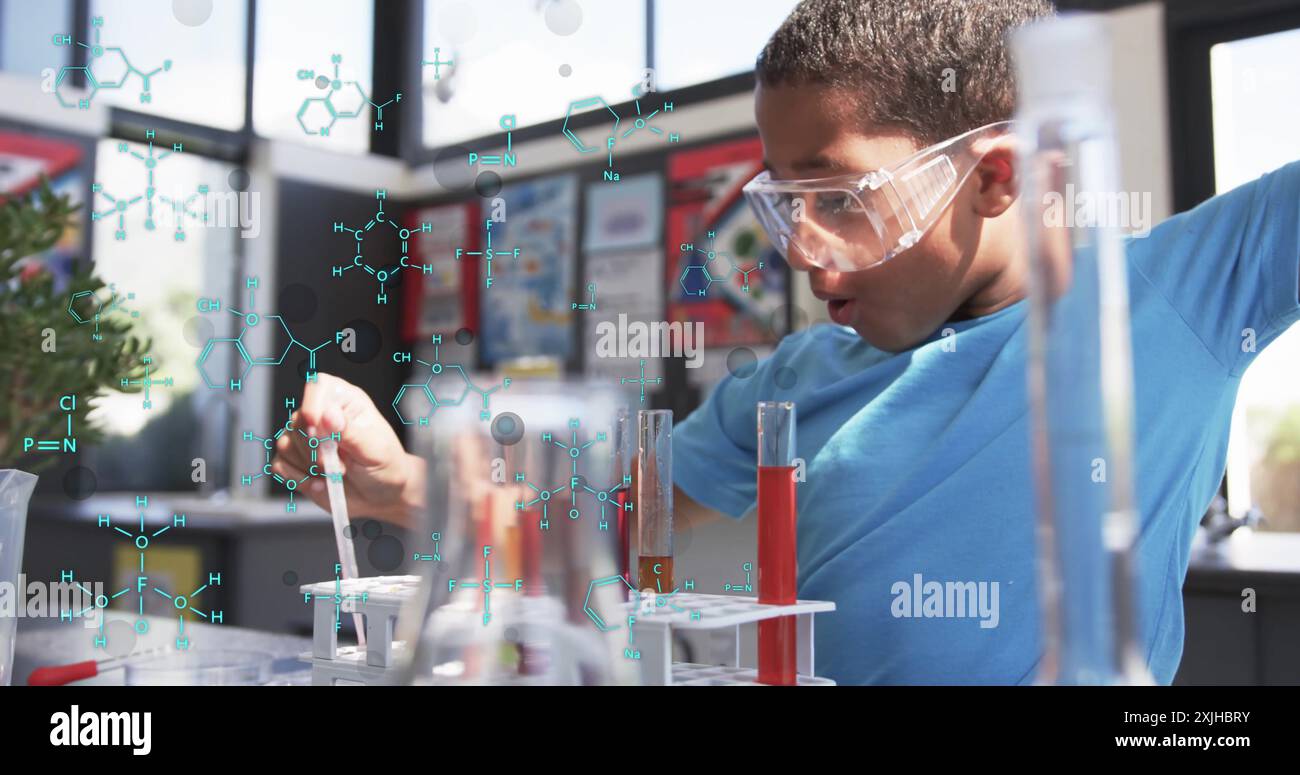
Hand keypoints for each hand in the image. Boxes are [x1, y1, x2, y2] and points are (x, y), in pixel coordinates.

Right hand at [270, 373, 424, 525]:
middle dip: (316, 450)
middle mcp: (321, 414)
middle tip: (341, 466)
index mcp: (344, 400)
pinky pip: (280, 465)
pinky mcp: (295, 460)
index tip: (318, 431)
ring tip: (336, 475)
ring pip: (285, 444)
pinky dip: (299, 479)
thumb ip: (350, 433)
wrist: (382, 496)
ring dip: (309, 466)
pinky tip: (321, 484)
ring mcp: (305, 437)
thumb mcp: (375, 449)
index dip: (312, 406)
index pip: (317, 386)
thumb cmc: (386, 465)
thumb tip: (329, 414)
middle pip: (297, 421)